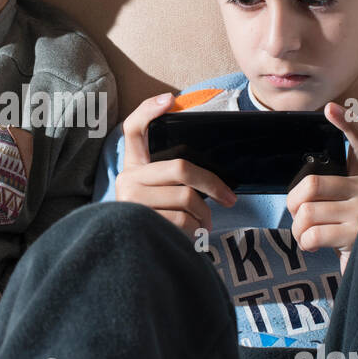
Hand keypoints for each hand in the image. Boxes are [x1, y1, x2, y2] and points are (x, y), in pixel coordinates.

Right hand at [114, 93, 235, 238]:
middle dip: (212, 184)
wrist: (133, 259)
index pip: (133, 130)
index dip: (149, 111)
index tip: (170, 99)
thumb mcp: (160, 195)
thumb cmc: (159, 221)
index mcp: (132, 167)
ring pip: (186, 198)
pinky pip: (184, 221)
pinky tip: (193, 236)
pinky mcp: (140, 222)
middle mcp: (127, 180)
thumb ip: (174, 178)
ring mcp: (132, 201)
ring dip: (204, 215)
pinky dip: (197, 231)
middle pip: (181, 168)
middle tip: (230, 199)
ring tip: (203, 224)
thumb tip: (215, 176)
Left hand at [284, 101, 357, 275]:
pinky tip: (313, 245)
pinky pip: (313, 233)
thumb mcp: (350, 205)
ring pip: (307, 211)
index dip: (346, 124)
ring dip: (297, 228)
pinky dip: (304, 241)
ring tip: (306, 235)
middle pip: (312, 182)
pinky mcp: (356, 235)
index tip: (330, 108)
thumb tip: (300, 192)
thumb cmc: (356, 233)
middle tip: (296, 213)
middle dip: (293, 201)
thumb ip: (333, 191)